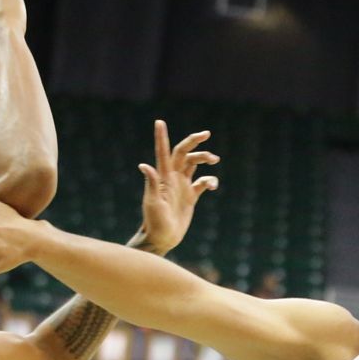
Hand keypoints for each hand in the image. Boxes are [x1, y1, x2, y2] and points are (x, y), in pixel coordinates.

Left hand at [135, 120, 219, 254]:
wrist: (162, 238)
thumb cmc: (154, 221)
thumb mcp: (152, 203)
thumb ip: (151, 183)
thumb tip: (144, 165)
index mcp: (163, 176)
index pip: (163, 152)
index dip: (161, 137)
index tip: (159, 121)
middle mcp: (172, 177)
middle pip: (184, 152)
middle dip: (194, 141)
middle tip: (207, 134)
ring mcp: (182, 186)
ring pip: (194, 164)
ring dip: (204, 158)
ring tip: (215, 160)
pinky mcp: (190, 196)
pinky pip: (202, 182)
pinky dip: (210, 180)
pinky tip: (212, 186)